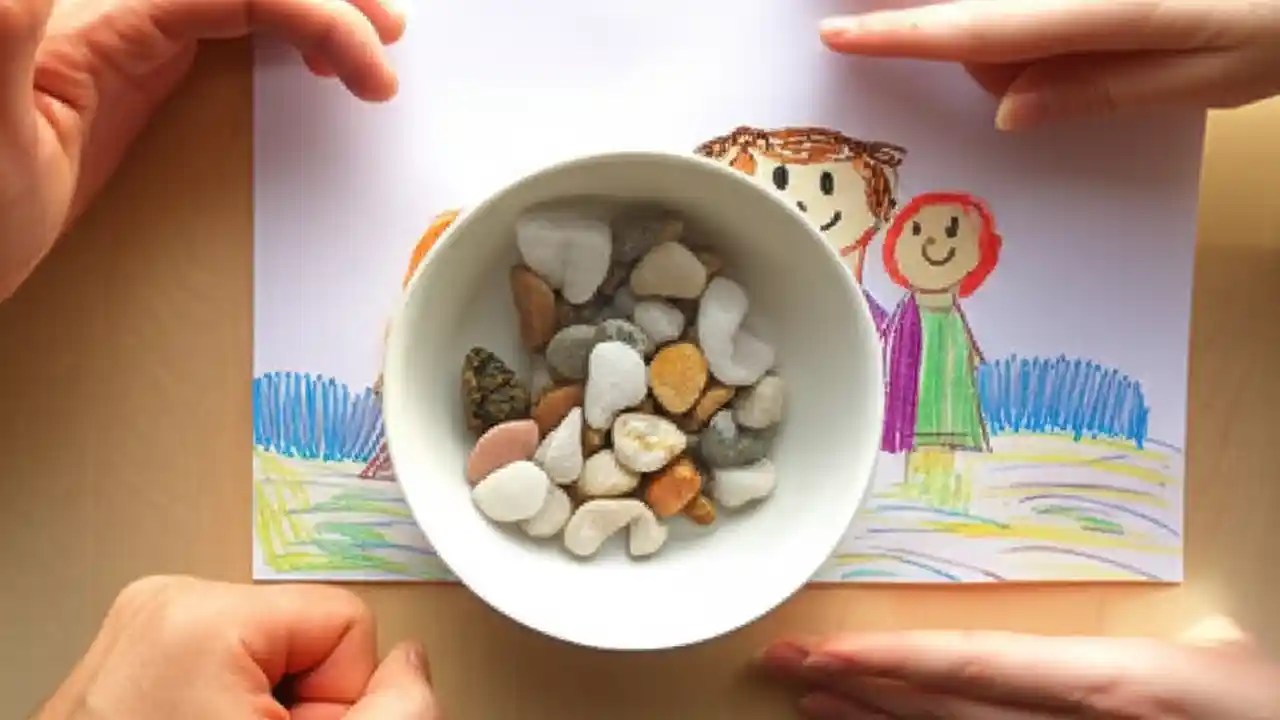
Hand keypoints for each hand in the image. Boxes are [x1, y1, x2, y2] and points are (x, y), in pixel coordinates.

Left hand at [0, 0, 403, 300]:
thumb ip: (7, 27)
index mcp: (92, 16)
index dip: (313, 7)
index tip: (366, 59)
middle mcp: (110, 10)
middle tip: (389, 33)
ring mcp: (122, 37)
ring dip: (310, 5)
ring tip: (369, 39)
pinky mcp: (126, 66)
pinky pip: (220, 21)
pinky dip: (277, 26)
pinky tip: (305, 50)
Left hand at [35, 575, 440, 718]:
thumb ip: (393, 710)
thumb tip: (412, 667)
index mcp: (201, 619)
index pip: (347, 622)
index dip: (341, 699)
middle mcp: (161, 608)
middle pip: (305, 638)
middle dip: (301, 707)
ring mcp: (137, 631)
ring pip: (266, 657)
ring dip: (266, 713)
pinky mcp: (129, 656)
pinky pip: (220, 667)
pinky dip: (225, 712)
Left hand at [759, 623, 1279, 718]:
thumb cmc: (1262, 715)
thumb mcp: (1224, 665)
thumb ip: (1174, 643)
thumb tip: (1172, 633)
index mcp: (1104, 683)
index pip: (974, 663)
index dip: (894, 658)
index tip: (831, 647)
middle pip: (938, 707)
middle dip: (855, 684)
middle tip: (784, 663)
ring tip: (806, 697)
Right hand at [820, 0, 1279, 129]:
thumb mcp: (1218, 73)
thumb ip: (1106, 88)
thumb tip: (1009, 109)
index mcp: (1107, 7)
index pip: (976, 23)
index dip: (898, 32)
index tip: (837, 32)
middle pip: (986, 9)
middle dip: (980, 42)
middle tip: (1008, 76)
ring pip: (1013, 3)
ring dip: (1020, 28)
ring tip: (1111, 46)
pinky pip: (1040, 3)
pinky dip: (1040, 26)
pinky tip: (1076, 45)